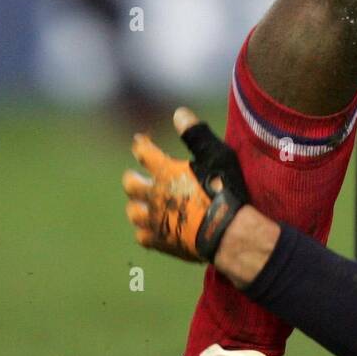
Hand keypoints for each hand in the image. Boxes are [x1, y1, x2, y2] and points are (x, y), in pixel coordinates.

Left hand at [122, 107, 247, 262]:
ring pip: (133, 212)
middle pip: (131, 184)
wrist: (225, 232)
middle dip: (132, 177)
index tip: (140, 141)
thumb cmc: (222, 190)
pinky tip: (151, 228)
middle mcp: (155, 195)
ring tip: (142, 202)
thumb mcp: (215, 156)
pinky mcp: (161, 242)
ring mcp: (155, 221)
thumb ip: (196, 134)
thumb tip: (179, 113)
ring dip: (136, 204)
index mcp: (166, 172)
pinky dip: (144, 230)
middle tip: (136, 175)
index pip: (145, 154)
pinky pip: (142, 236)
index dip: (141, 146)